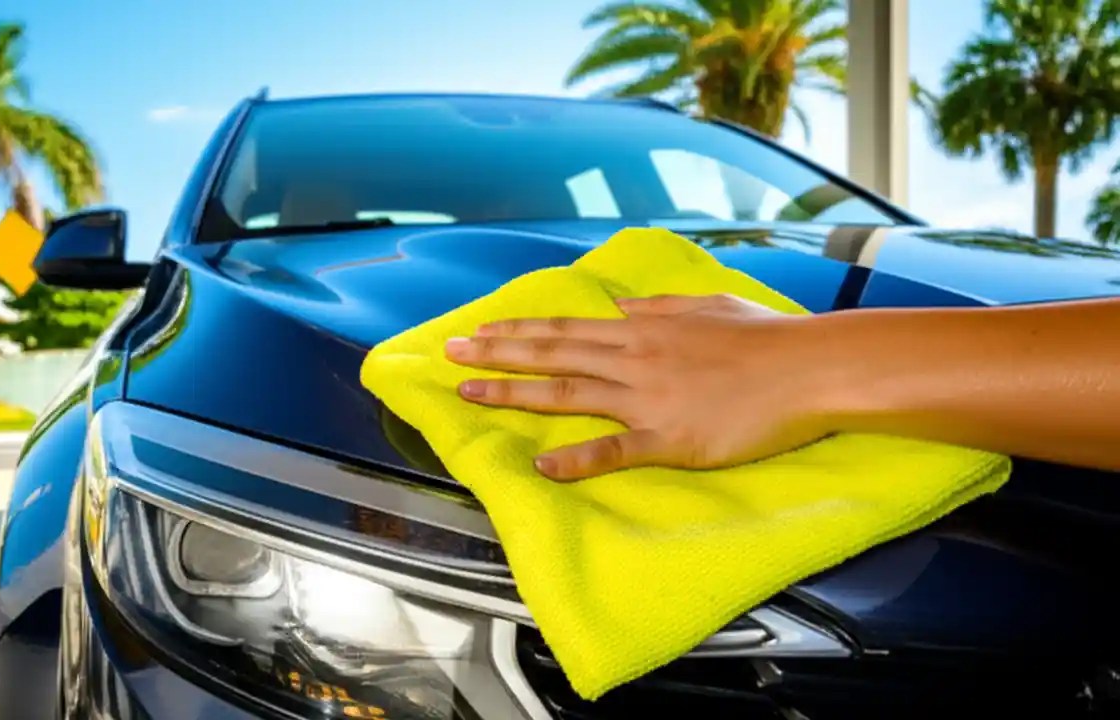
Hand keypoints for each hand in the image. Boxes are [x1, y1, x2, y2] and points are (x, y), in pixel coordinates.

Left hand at [444, 294, 836, 480]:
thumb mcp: (706, 305)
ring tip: (470, 396)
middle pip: (551, 355)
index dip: (517, 331)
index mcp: (642, 329)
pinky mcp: (670, 439)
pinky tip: (542, 466)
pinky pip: (614, 451)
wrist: (809, 368)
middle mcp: (634, 359)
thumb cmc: (765, 336)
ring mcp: (648, 399)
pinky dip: (576, 460)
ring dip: (514, 394)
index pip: (565, 328)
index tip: (480, 331)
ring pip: (567, 394)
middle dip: (495, 355)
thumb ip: (658, 307)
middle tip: (450, 355)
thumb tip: (619, 305)